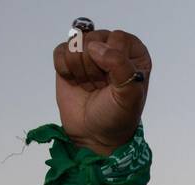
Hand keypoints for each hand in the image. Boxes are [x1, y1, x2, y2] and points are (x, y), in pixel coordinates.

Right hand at [52, 24, 151, 153]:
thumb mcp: (129, 96)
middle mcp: (112, 47)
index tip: (113, 81)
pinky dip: (65, 71)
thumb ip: (121, 67)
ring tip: (91, 86)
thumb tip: (96, 47)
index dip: (111, 60)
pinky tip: (76, 83)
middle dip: (94, 68)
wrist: (94, 135)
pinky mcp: (68, 59)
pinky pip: (60, 51)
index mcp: (134, 53)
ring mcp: (89, 52)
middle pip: (94, 39)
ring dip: (80, 71)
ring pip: (75, 43)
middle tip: (101, 87)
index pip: (118, 38)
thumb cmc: (117, 116)